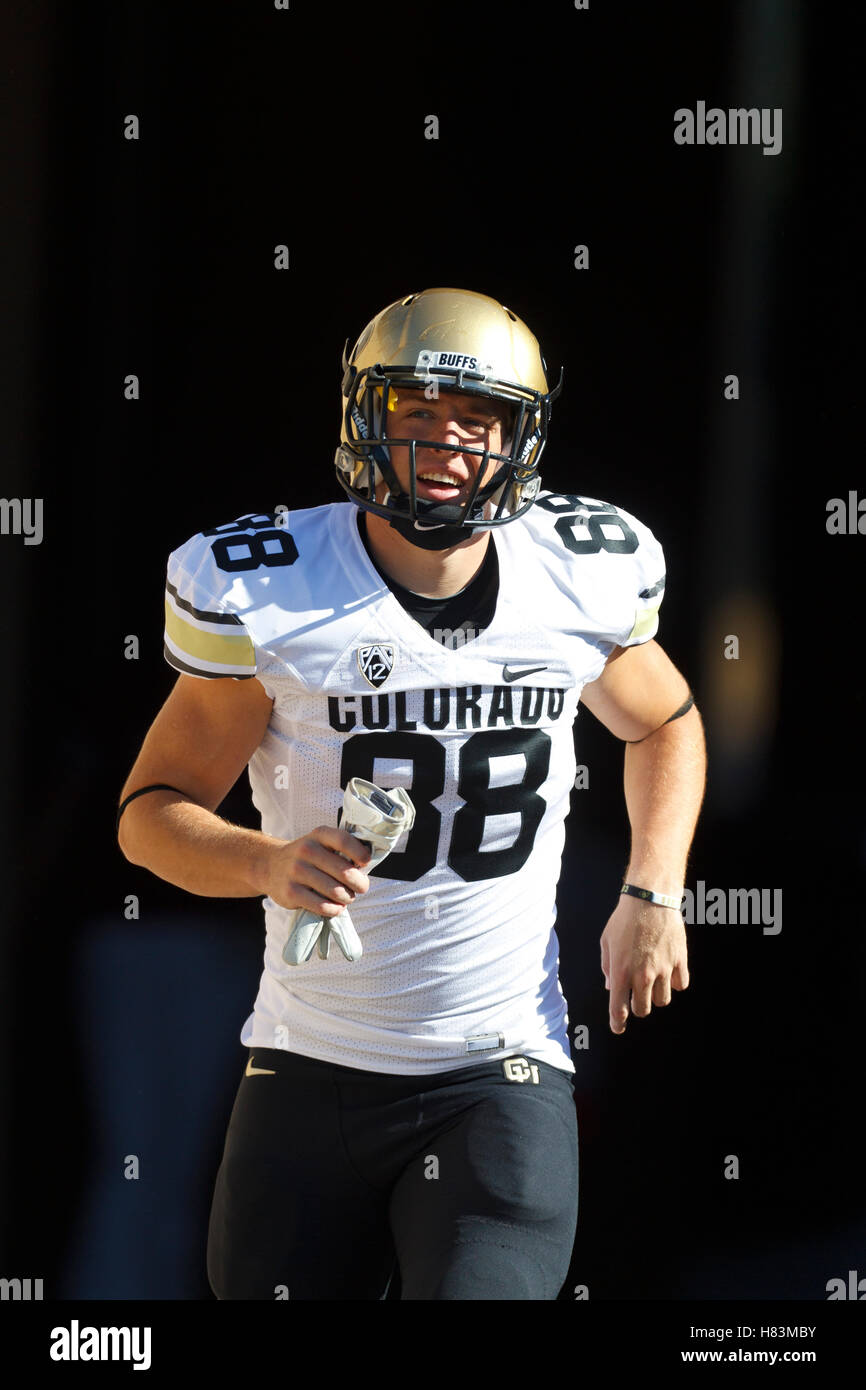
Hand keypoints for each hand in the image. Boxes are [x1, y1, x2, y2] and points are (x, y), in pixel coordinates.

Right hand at [255, 826, 370, 916]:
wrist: (269, 865)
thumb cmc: (306, 857)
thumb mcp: (320, 843)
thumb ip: (341, 850)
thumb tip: (366, 867)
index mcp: (318, 835)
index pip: (343, 840)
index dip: (360, 853)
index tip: (366, 863)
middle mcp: (306, 850)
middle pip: (344, 872)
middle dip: (359, 884)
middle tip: (360, 888)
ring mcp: (296, 872)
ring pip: (336, 891)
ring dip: (347, 898)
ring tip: (346, 898)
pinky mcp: (290, 892)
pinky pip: (322, 906)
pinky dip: (335, 910)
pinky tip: (336, 907)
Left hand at [600, 894, 688, 1033]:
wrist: (650, 899)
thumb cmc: (624, 919)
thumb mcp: (607, 941)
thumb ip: (607, 967)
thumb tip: (610, 986)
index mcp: (620, 971)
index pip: (618, 1008)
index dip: (617, 1023)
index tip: (617, 1027)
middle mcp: (642, 975)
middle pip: (642, 1009)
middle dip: (637, 1006)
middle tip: (636, 995)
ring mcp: (662, 969)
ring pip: (662, 1001)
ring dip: (656, 995)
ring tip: (652, 980)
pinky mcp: (679, 961)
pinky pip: (680, 985)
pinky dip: (674, 983)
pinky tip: (668, 972)